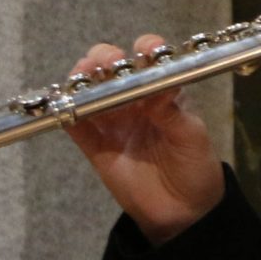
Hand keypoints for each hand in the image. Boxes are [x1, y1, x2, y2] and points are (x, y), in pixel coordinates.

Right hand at [62, 38, 224, 244]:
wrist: (183, 210)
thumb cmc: (195, 165)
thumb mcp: (191, 136)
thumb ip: (172, 112)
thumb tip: (160, 86)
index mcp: (162, 93)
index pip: (150, 61)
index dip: (145, 49)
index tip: (144, 51)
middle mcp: (135, 102)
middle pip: (111, 70)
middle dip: (105, 59)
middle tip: (108, 66)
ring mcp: (113, 123)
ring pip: (90, 93)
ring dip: (82, 82)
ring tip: (82, 80)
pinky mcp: (95, 147)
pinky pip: (76, 127)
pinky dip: (67, 114)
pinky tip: (65, 107)